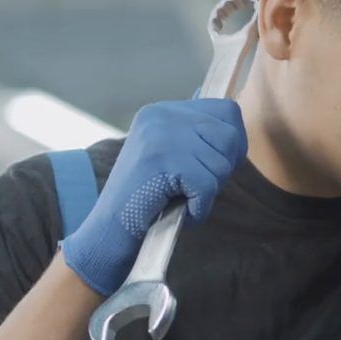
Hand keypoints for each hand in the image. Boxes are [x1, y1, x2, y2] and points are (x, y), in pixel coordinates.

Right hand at [61, 98, 247, 295]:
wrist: (109, 228)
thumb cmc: (144, 198)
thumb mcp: (169, 154)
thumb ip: (195, 132)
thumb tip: (231, 111)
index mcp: (164, 110)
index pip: (227, 110)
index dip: (231, 143)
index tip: (212, 165)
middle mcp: (162, 115)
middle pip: (230, 137)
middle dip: (221, 169)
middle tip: (191, 186)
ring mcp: (161, 137)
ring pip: (221, 164)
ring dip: (207, 191)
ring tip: (178, 196)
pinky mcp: (162, 162)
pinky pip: (207, 186)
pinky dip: (198, 208)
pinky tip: (175, 208)